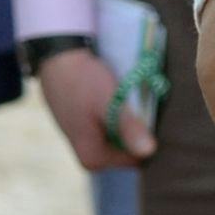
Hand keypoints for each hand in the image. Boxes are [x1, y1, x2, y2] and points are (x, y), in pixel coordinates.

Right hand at [37, 44, 154, 169]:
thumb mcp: (109, 101)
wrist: (56, 55)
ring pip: (122, 136)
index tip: (158, 118)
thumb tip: (149, 152)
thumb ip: (128, 127)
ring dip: (132, 121)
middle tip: (149, 105)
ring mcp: (87, 141)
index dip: (151, 139)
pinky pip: (113, 126)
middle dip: (141, 131)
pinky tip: (123, 98)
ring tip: (136, 99)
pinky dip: (121, 114)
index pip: (139, 159)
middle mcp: (89, 157)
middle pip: (130, 149)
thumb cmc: (82, 79)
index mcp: (94, 159)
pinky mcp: (87, 126)